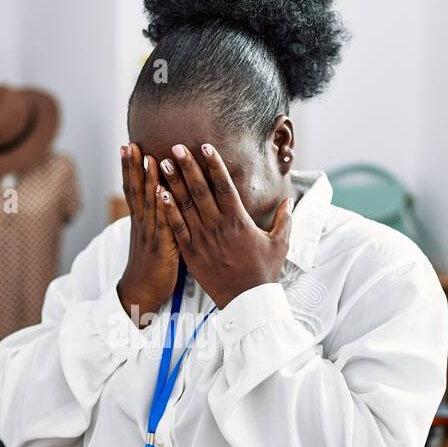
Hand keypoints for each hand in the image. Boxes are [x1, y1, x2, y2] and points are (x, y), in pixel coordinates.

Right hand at [116, 142, 179, 327]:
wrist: (140, 295)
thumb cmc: (151, 269)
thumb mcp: (154, 240)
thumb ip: (159, 221)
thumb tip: (164, 201)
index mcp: (140, 222)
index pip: (132, 189)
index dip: (130, 168)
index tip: (128, 146)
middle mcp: (141, 224)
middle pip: (135, 190)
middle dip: (132, 166)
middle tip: (129, 143)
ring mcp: (150, 235)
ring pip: (148, 203)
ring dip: (148, 180)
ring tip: (148, 157)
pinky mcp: (161, 248)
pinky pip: (162, 223)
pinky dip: (161, 206)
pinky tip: (162, 190)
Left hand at [157, 143, 291, 307]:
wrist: (247, 300)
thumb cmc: (264, 271)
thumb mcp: (280, 243)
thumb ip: (284, 219)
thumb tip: (289, 200)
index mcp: (238, 220)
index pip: (224, 185)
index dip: (214, 164)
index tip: (205, 146)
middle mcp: (218, 226)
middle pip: (200, 190)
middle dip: (188, 166)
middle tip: (176, 146)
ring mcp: (202, 239)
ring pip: (185, 205)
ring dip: (173, 182)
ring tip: (163, 163)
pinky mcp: (190, 252)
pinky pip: (176, 227)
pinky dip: (167, 209)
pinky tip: (158, 193)